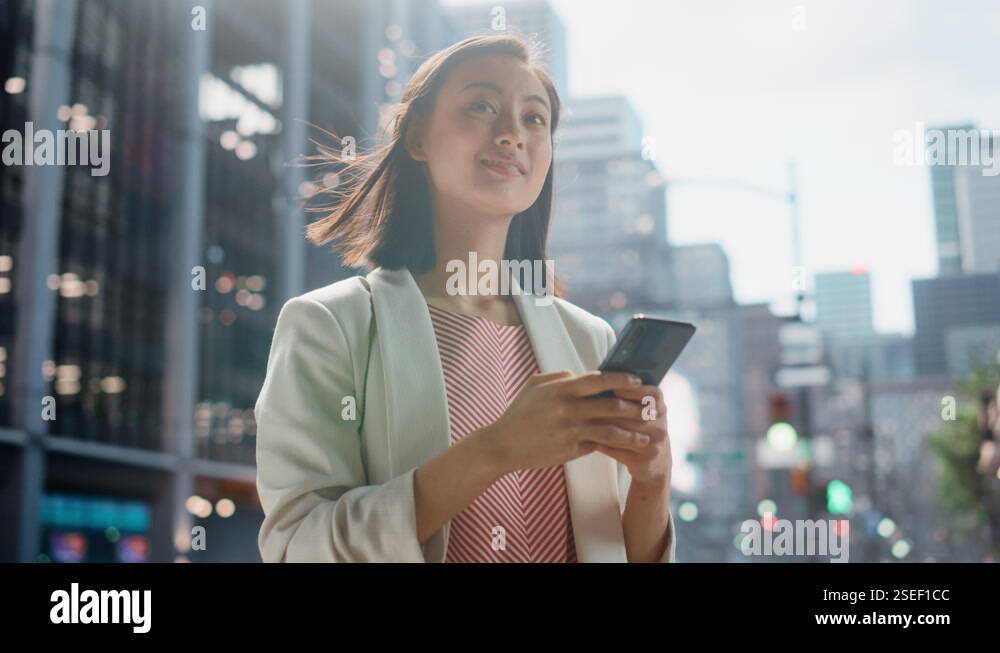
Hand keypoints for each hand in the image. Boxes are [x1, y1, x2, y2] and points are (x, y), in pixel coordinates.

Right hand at [480, 370, 653, 473]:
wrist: (503, 444)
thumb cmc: (520, 413)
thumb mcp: (536, 386)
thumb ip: (560, 378)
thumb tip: (582, 375)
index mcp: (562, 389)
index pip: (599, 379)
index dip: (622, 378)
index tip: (638, 379)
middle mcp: (568, 409)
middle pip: (611, 405)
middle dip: (635, 407)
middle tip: (651, 408)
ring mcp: (570, 431)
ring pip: (610, 431)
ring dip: (632, 434)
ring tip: (646, 437)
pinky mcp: (570, 450)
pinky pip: (597, 446)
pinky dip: (613, 447)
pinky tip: (626, 448)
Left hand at [589, 383, 671, 487]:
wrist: (654, 463)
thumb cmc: (639, 429)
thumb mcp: (640, 411)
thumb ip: (625, 395)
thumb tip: (595, 381)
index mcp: (660, 407)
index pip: (653, 394)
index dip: (635, 391)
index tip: (614, 389)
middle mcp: (661, 425)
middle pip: (635, 414)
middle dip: (610, 409)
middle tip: (588, 405)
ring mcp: (655, 444)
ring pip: (625, 432)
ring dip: (603, 427)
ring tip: (584, 422)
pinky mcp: (645, 460)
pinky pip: (620, 450)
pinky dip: (603, 444)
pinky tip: (588, 440)